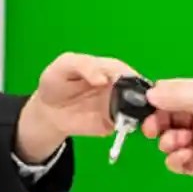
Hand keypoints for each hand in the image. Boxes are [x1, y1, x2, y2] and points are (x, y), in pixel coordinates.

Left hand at [15, 52, 136, 162]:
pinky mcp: (115, 123)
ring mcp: (118, 104)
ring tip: (135, 115)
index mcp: (109, 67)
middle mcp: (118, 85)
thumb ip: (84, 66)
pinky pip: (130, 124)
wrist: (49, 110)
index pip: (125, 70)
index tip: (122, 83)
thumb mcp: (65, 65)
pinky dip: (133, 125)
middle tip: (135, 102)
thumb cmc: (57, 81)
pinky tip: (128, 126)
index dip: (127, 76)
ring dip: (142, 111)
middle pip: (139, 88)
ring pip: (139, 106)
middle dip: (141, 95)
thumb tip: (104, 79)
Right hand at [140, 77, 192, 186]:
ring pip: (168, 141)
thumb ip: (174, 94)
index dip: (155, 102)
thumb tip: (149, 94)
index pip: (169, 95)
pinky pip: (177, 162)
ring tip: (182, 141)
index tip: (145, 108)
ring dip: (168, 141)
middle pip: (164, 119)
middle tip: (153, 129)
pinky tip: (187, 155)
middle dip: (156, 124)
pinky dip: (176, 159)